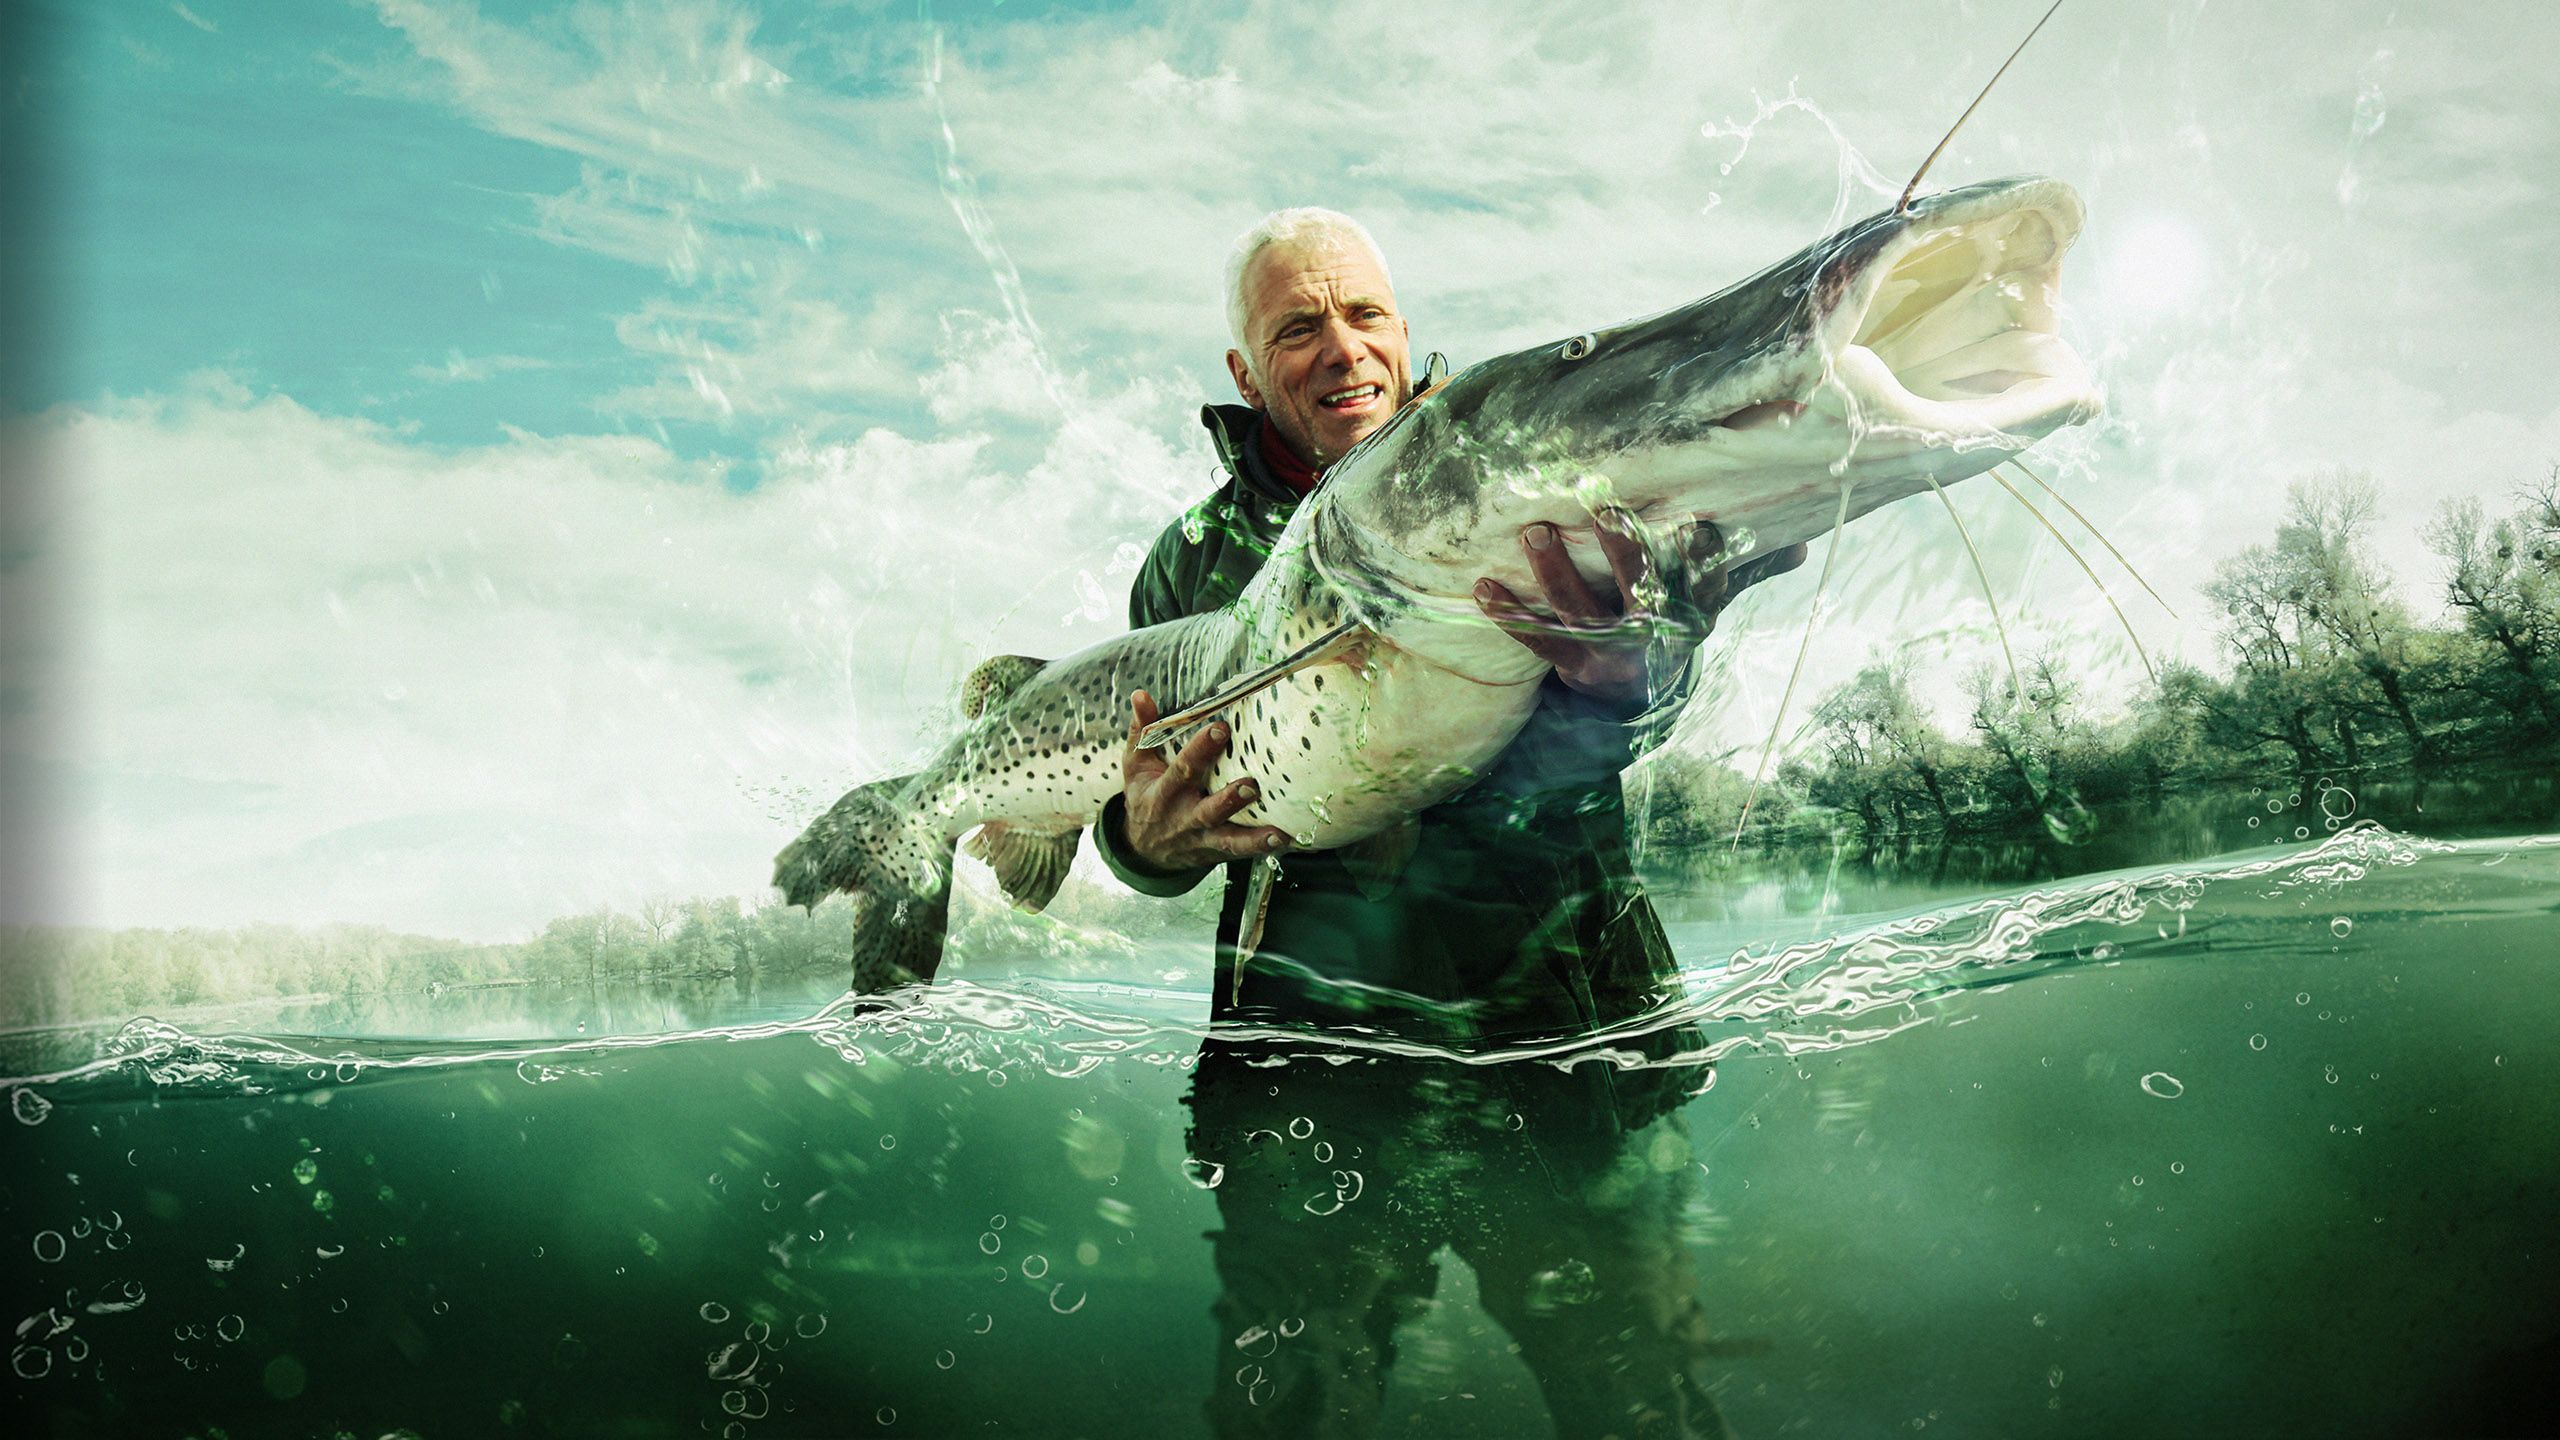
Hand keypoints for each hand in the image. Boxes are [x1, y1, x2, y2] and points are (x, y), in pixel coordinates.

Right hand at [1116, 690, 1293, 870]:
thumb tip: (1140, 694)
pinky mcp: (1216, 852)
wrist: (1143, 848)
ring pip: (1227, 839)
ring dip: (1251, 837)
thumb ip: (1142, 730)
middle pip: (1207, 811)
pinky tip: (1285, 839)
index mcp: (1164, 793)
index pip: (1182, 770)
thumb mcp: (1135, 765)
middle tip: (1251, 785)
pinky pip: (1240, 852)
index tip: (1221, 729)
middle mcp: (1183, 818)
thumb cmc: (1145, 796)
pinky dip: (1260, 848)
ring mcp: (1202, 838)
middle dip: (1228, 799)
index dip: (1200, 750)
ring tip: (1276, 829)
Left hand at [1473, 511, 1808, 704]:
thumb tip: (1802, 544)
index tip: (1698, 526)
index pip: (1706, 582)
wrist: (1636, 702)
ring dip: (1556, 571)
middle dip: (1623, 550)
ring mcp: (1611, 650)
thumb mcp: (1709, 603)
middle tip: (1603, 509)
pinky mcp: (1573, 664)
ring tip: (1535, 533)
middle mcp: (1653, 632)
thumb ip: (1746, 569)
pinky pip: (1536, 639)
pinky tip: (1481, 587)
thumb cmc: (1670, 627)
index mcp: (1692, 611)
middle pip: (1640, 589)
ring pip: (1582, 608)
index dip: (1703, 558)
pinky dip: (1508, 614)